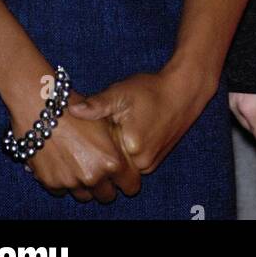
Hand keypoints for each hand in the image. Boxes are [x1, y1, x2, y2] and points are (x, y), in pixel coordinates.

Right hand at [11, 84, 142, 202]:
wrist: (39, 108)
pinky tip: (62, 163)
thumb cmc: (76, 110)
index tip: (123, 173)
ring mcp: (70, 182)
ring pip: (84, 195)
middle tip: (100, 169)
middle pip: (106, 196)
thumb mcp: (104, 119)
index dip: (128, 178)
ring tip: (80, 164)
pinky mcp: (51, 184)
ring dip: (84, 185)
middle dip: (106, 185)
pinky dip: (64, 182)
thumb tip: (127, 155)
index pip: (131, 185)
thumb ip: (117, 143)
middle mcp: (92, 176)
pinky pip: (62, 191)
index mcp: (111, 161)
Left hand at [68, 64, 216, 175]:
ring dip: (115, 151)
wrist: (184, 92)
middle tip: (107, 126)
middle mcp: (142, 162)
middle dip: (104, 148)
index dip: (93, 139)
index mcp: (131, 147)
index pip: (100, 152)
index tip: (95, 125)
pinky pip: (132, 164)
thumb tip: (72, 110)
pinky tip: (128, 133)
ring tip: (119, 128)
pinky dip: (126, 153)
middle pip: (110, 162)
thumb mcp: (122, 93)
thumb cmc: (152, 90)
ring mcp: (149, 166)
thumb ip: (97, 105)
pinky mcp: (154, 164)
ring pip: (121, 165)